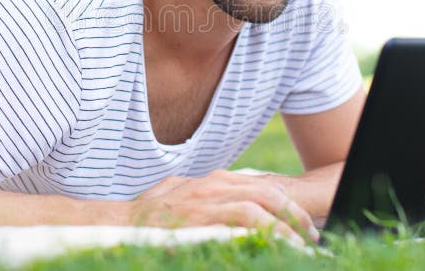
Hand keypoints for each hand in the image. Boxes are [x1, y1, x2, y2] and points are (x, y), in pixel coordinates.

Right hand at [129, 169, 318, 243]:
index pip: (257, 185)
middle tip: (310, 235)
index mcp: (209, 180)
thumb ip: (199, 204)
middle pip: (268, 189)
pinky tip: (284, 243)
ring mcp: (208, 195)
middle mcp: (213, 182)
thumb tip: (214, 215)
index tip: (296, 222)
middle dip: (294, 212)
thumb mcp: (174, 203)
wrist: (114, 223)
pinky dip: (271, 228)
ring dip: (289, 221)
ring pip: (264, 199)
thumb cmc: (143, 219)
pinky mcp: (204, 212)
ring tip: (304, 244)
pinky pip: (248, 215)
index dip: (282, 203)